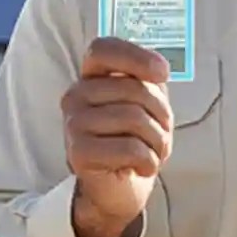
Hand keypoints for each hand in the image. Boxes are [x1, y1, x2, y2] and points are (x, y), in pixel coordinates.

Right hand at [62, 37, 172, 236]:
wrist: (119, 188)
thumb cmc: (134, 140)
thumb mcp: (146, 103)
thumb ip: (149, 80)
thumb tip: (158, 70)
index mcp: (91, 77)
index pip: (104, 49)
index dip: (136, 56)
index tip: (162, 73)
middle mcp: (76, 95)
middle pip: (134, 89)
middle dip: (161, 115)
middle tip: (159, 134)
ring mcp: (74, 123)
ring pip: (135, 119)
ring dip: (157, 141)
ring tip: (151, 152)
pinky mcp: (78, 152)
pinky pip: (130, 148)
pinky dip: (148, 161)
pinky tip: (141, 167)